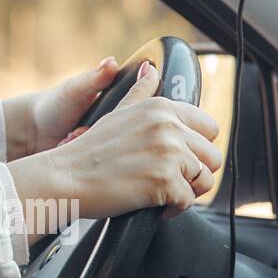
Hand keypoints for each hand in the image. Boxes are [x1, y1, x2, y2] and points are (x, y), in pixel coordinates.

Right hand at [6, 61, 222, 242]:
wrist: (65, 178)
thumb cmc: (88, 151)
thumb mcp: (116, 112)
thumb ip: (140, 92)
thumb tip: (151, 69)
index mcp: (160, 108)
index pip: (209, 128)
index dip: (195, 147)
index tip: (175, 157)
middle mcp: (168, 126)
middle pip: (212, 156)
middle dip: (192, 172)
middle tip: (165, 177)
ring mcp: (168, 153)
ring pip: (205, 180)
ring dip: (185, 190)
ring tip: (158, 190)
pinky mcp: (165, 181)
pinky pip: (188, 202)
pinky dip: (172, 208)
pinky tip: (151, 203)